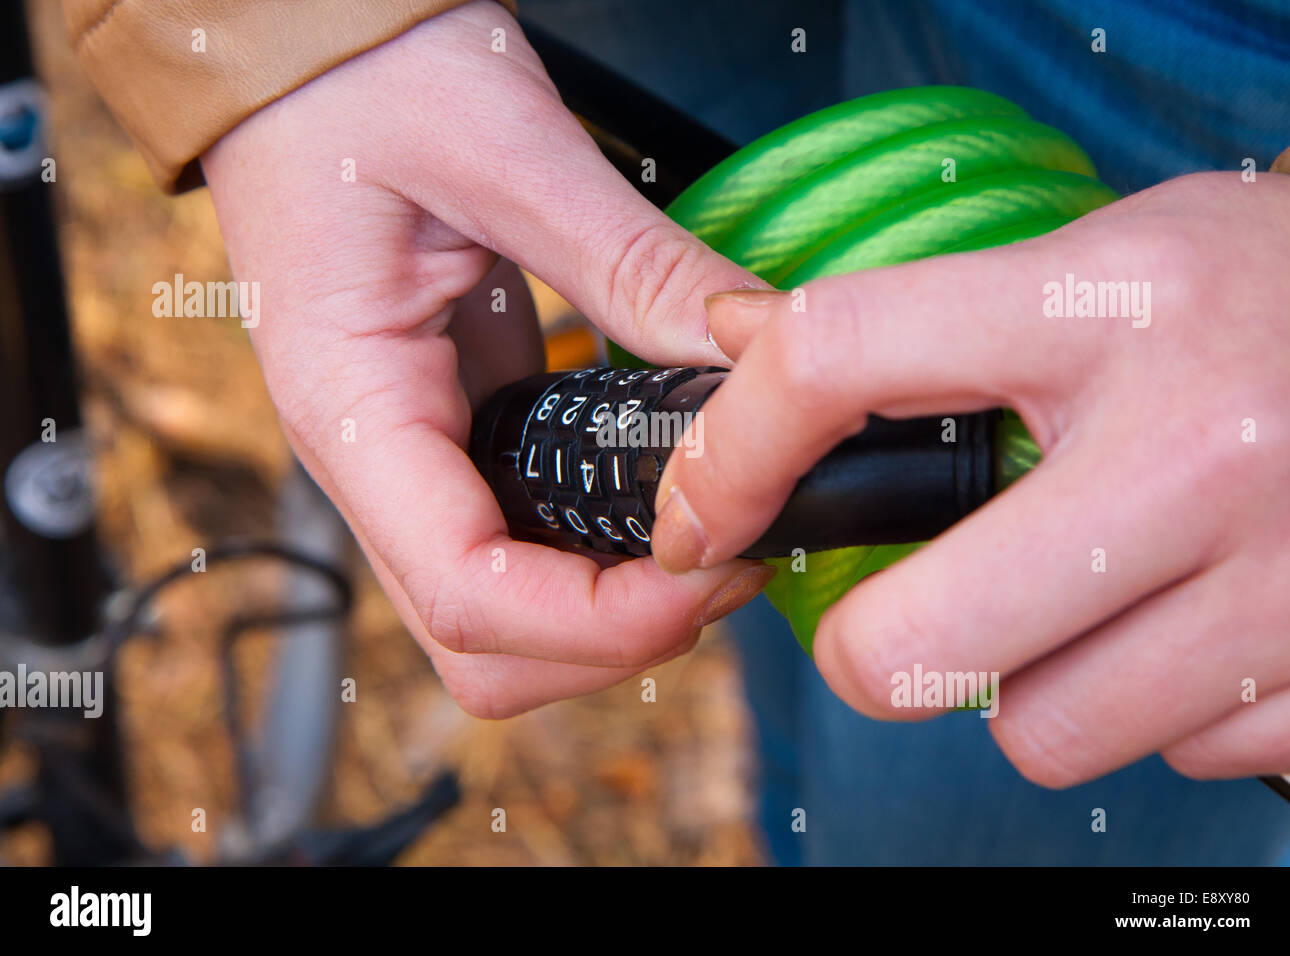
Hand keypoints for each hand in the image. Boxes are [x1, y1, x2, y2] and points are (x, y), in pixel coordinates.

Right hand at [200, 0, 770, 716]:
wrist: (301, 56)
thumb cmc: (361, 81)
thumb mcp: (509, 150)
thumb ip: (634, 264)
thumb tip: (754, 350)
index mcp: (352, 407)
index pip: (465, 592)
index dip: (598, 623)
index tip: (710, 572)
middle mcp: (371, 460)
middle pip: (481, 644)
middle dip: (610, 636)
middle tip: (724, 559)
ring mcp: (409, 458)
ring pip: (500, 616)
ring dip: (605, 614)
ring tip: (704, 536)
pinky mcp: (450, 435)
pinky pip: (518, 547)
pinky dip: (592, 559)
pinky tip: (660, 501)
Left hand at [652, 171, 1289, 784]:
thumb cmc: (1270, 296)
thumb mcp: (1115, 267)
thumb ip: (957, 337)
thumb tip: (775, 402)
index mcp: (1113, 304)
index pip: (838, 356)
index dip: (731, 450)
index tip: (702, 511)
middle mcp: (1201, 446)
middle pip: (913, 646)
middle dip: (878, 649)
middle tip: (913, 611)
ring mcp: (1286, 579)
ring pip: (1040, 730)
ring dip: (1039, 680)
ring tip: (1106, 589)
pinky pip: (1179, 756)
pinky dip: (1167, 707)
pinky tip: (1210, 618)